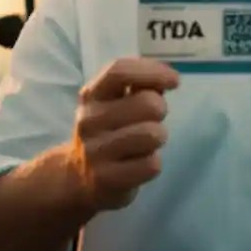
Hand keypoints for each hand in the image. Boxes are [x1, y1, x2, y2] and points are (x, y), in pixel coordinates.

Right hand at [71, 57, 179, 211]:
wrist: (76, 177)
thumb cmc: (109, 131)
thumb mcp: (115, 102)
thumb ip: (139, 86)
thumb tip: (167, 79)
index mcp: (92, 95)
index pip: (120, 71)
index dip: (152, 71)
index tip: (174, 80)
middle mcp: (90, 120)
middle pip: (148, 104)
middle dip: (161, 110)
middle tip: (152, 120)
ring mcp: (96, 151)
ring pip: (153, 134)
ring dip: (158, 137)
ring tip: (146, 143)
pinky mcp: (106, 179)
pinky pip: (152, 165)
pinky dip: (152, 164)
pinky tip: (138, 163)